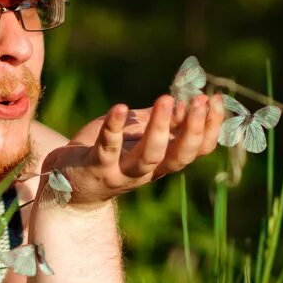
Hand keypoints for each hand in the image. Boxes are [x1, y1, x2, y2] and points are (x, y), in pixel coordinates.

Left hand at [43, 93, 224, 207]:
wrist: (66, 183)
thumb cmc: (106, 153)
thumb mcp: (137, 134)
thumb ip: (161, 122)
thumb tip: (188, 101)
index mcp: (162, 163)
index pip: (197, 151)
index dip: (211, 128)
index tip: (217, 99)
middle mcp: (146, 172)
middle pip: (179, 157)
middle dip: (193, 129)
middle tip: (201, 100)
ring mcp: (120, 173)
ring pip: (148, 156)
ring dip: (160, 129)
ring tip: (167, 100)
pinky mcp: (95, 167)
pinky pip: (106, 148)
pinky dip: (114, 128)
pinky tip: (121, 108)